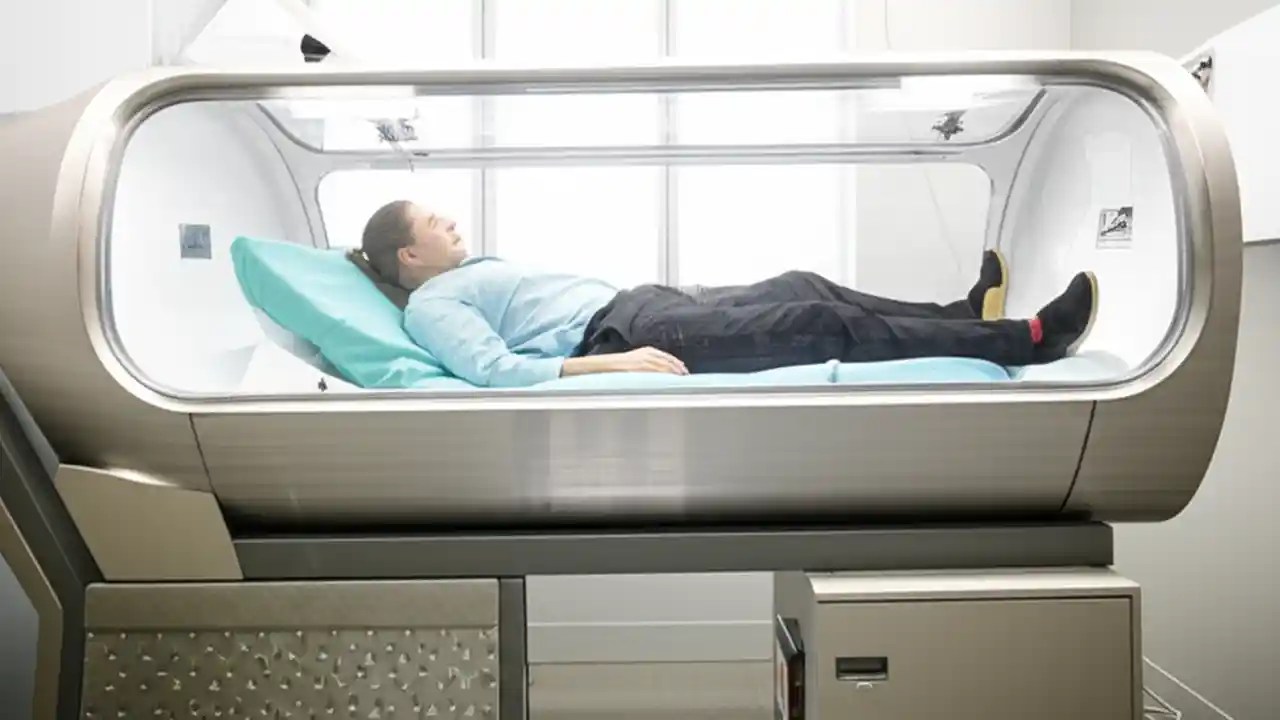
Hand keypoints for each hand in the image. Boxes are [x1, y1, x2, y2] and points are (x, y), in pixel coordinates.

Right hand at [561, 347, 688, 377]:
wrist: (598, 367)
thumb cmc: (614, 368)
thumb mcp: (632, 362)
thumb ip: (645, 365)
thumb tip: (659, 374)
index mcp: (644, 351)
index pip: (665, 356)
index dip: (675, 364)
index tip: (684, 371)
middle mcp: (644, 354)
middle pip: (666, 361)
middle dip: (678, 369)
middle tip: (686, 377)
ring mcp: (640, 362)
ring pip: (662, 367)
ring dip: (673, 373)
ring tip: (682, 380)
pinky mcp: (636, 369)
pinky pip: (653, 373)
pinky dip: (663, 376)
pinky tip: (669, 381)